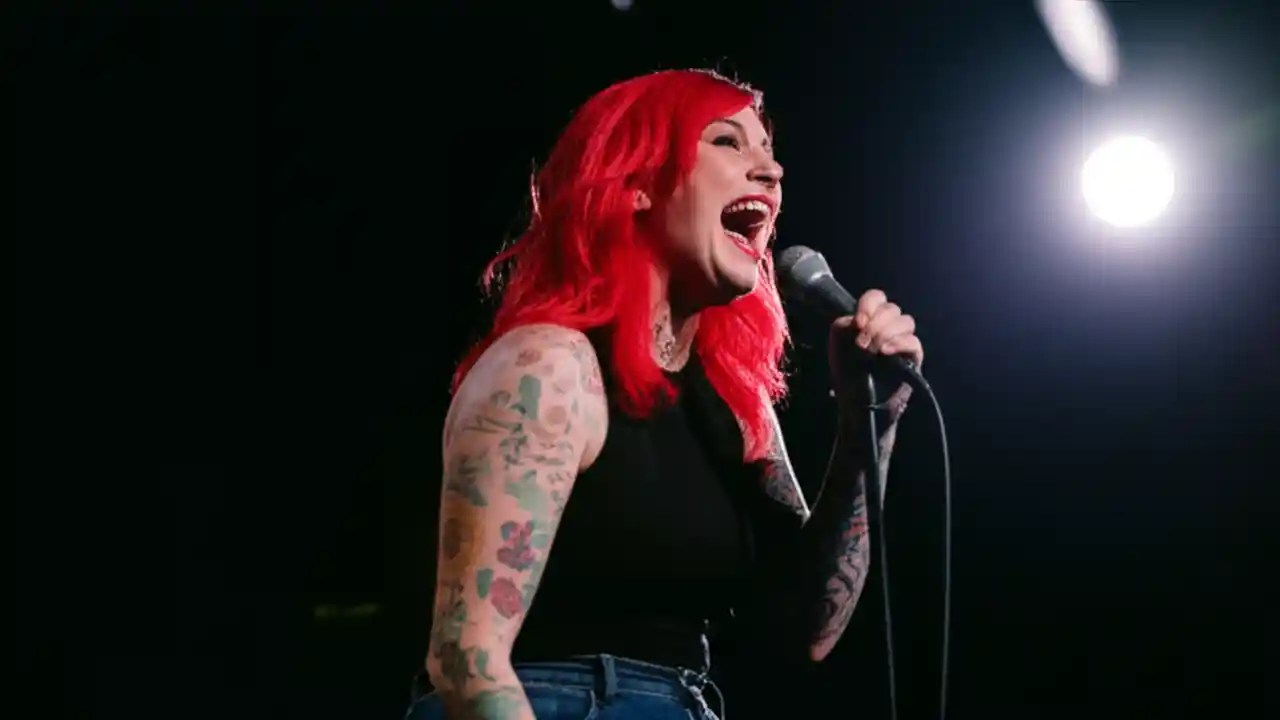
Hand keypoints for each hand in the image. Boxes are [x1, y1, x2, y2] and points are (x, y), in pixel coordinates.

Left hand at [828, 289, 923, 415]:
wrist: (856, 404)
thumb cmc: (847, 375)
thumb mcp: (836, 345)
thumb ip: (843, 325)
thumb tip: (859, 320)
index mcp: (870, 321)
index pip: (877, 297)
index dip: (868, 304)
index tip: (857, 323)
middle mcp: (889, 328)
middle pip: (892, 308)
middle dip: (874, 324)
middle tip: (860, 344)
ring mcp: (903, 343)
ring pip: (906, 321)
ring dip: (884, 333)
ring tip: (870, 351)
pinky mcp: (914, 360)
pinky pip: (914, 342)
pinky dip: (898, 344)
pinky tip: (884, 352)